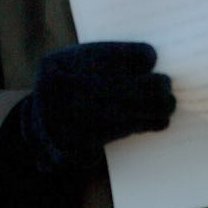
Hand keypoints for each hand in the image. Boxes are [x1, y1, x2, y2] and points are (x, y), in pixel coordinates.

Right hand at [20, 41, 175, 172]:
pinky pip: (117, 135)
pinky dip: (141, 127)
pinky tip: (157, 121)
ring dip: (151, 110)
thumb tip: (150, 59)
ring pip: (121, 116)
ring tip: (169, 104)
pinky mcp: (77, 151)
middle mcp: (58, 100)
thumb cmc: (67, 84)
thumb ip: (105, 56)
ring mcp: (65, 128)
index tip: (153, 57)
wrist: (39, 127)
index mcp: (56, 70)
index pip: (100, 60)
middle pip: (115, 91)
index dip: (131, 56)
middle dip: (148, 88)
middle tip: (167, 84)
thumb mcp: (73, 62)